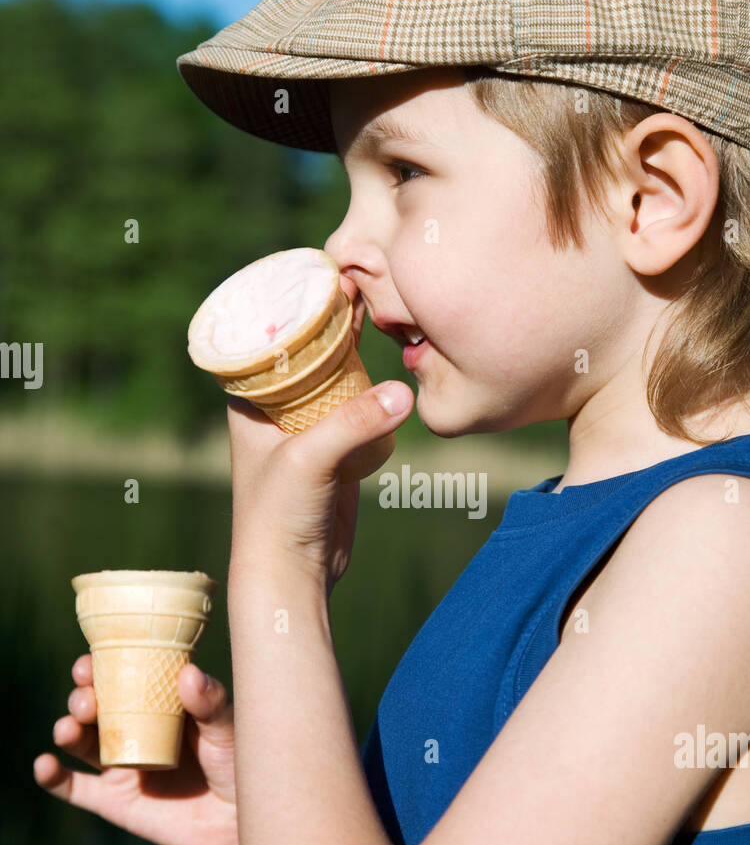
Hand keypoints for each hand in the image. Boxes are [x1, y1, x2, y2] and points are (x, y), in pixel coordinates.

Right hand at [33, 653, 241, 844]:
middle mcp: (135, 729)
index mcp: (159, 703)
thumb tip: (188, 674)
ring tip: (68, 729)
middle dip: (82, 698)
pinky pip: (75, 789)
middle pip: (96, 707)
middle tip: (87, 700)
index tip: (90, 661)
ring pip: (82, 743)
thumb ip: (212, 704)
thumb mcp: (229, 730)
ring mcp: (123, 765)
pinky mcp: (116, 801)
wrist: (243, 824)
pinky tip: (43, 765)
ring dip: (67, 729)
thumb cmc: (241, 766)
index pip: (122, 675)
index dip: (100, 665)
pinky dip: (52, 777)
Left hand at [227, 293, 413, 595]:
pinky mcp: (333, 452)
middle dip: (332, 321)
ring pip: (333, 378)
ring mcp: (304, 430)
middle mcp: (273, 410)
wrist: (292, 574)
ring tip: (381, 311)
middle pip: (306, 351)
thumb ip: (356, 423)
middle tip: (364, 282)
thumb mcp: (313, 460)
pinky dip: (372, 386)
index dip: (295, 303)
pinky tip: (391, 360)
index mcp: (249, 401)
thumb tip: (404, 393)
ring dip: (356, 350)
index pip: (269, 336)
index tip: (327, 270)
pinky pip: (354, 407)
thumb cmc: (279, 515)